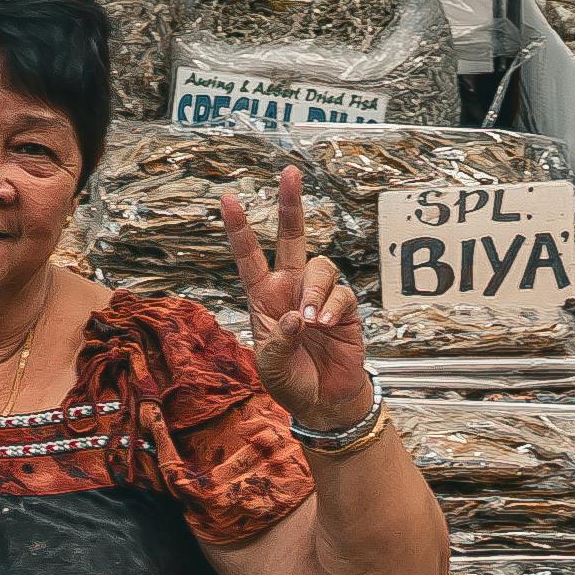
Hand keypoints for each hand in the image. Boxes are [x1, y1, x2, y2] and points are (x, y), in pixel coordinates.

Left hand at [218, 168, 377, 439]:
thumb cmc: (289, 381)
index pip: (248, 257)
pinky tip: (326, 326)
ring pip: (321, 266)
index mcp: (263, 297)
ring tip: (313, 321)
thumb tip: (297, 315)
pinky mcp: (345, 307)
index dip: (239, 228)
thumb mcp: (270, 366)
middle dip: (290, 204)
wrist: (322, 401)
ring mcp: (318, 295)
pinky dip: (333, 307)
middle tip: (290, 172)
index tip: (228, 198)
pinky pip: (341, 293)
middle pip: (292, 237)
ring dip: (315, 290)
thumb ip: (278, 341)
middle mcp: (290, 288)